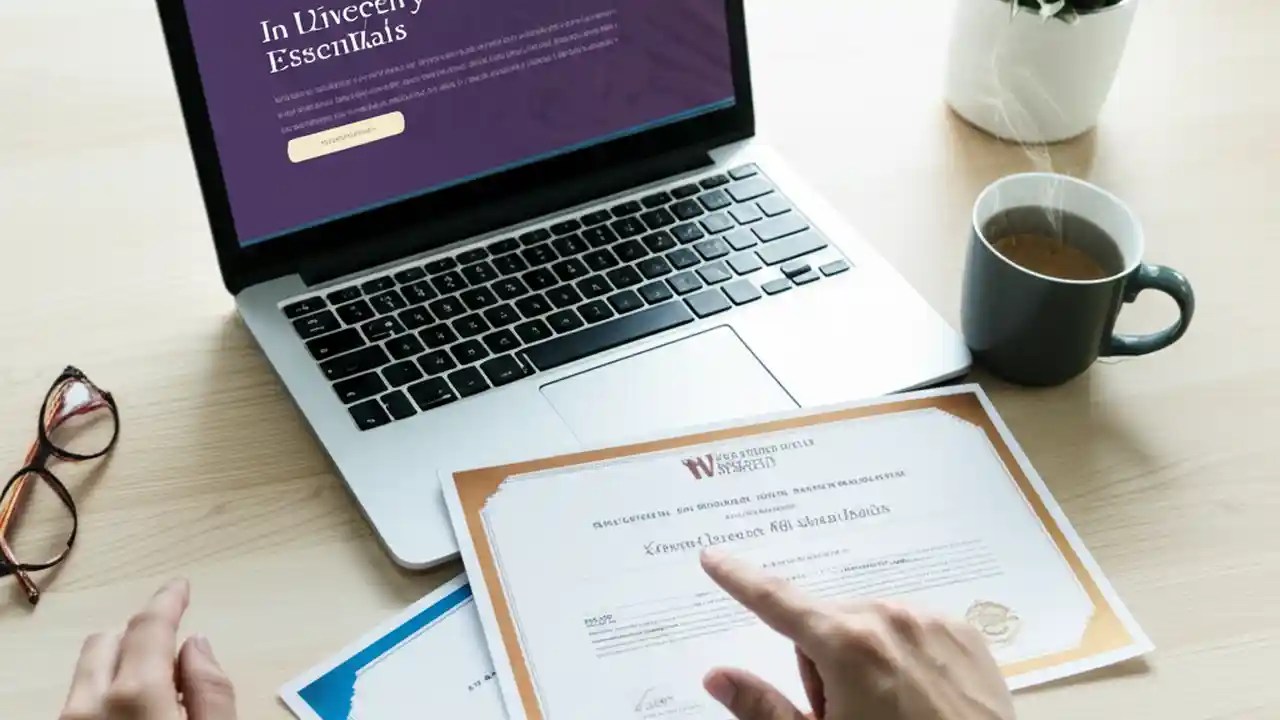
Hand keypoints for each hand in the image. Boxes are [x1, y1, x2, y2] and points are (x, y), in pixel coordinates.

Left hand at [60, 579, 237, 719]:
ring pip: (85, 673)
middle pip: (105, 642)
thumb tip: (196, 647)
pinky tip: (128, 714)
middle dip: (137, 634)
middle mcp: (87, 706)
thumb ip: (211, 693)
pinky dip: (102, 694)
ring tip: (151, 688)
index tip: (180, 585)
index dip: (167, 601)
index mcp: (134, 697)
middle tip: (170, 652)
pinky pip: (78, 701)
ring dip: (117, 666)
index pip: (149, 628)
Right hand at [700, 550, 1014, 719]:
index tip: (713, 557)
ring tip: (887, 706)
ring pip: (868, 623)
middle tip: (842, 711)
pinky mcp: (963, 631)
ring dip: (863, 654)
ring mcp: (931, 620)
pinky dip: (903, 653)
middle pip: (825, 623)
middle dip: (821, 658)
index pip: (777, 602)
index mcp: (847, 645)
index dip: (740, 579)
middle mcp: (889, 617)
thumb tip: (716, 675)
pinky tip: (918, 695)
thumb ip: (764, 709)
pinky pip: (911, 627)